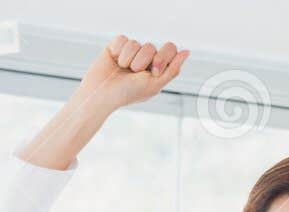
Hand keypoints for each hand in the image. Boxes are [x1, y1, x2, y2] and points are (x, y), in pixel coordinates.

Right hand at [73, 35, 188, 119]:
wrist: (102, 94)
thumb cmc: (129, 93)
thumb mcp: (154, 84)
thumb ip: (172, 69)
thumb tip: (187, 51)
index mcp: (156, 67)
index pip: (169, 49)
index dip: (162, 58)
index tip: (153, 72)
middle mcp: (144, 58)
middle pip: (151, 46)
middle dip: (144, 60)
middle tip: (135, 72)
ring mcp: (130, 51)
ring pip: (136, 43)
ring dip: (129, 59)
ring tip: (122, 70)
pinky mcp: (116, 46)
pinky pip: (123, 39)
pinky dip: (118, 52)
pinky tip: (114, 61)